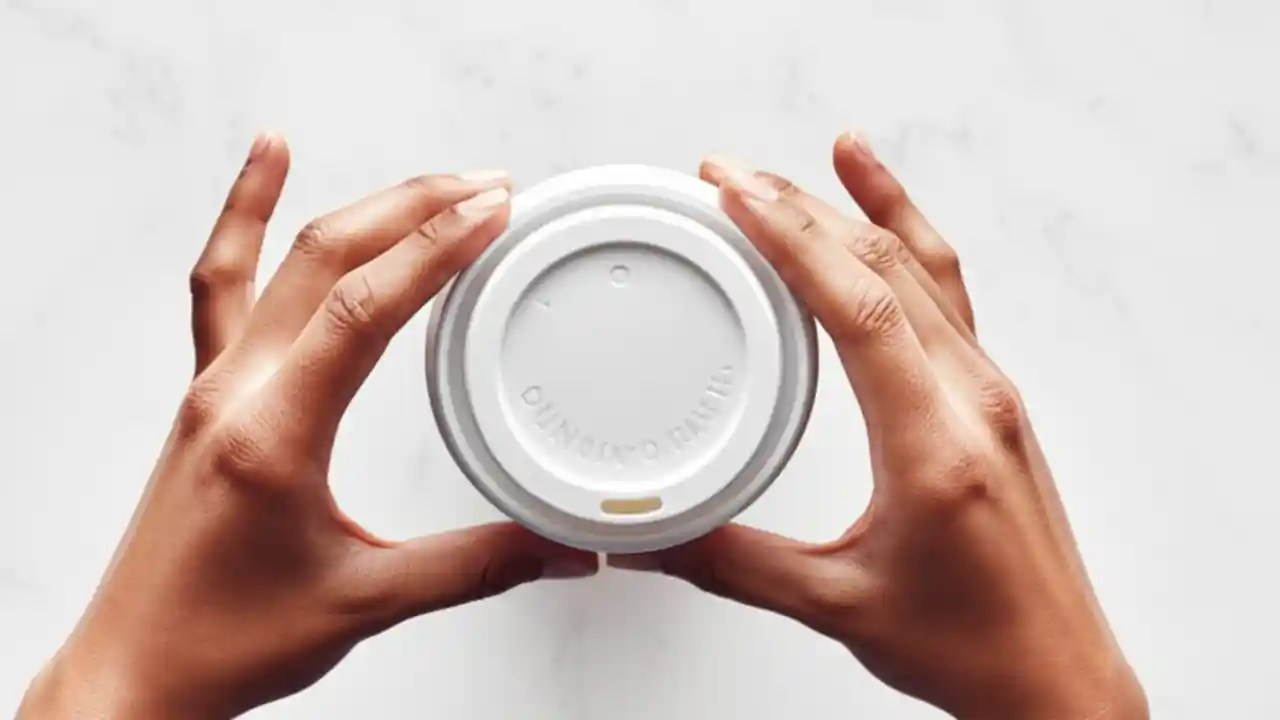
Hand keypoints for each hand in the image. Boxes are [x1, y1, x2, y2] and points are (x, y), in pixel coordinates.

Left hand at [20, 135, 597, 718]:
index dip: (434, 250)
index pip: (362, 311)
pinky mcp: (208, 395)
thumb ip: (473, 567)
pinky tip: (267, 168)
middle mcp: (235, 393)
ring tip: (421, 178)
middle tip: (487, 187)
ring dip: (358, 209)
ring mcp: (213, 386)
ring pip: (280, 261)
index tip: (491, 210)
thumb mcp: (364, 603)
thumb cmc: (225, 641)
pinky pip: (220, 284)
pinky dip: (243, 217)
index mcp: (274, 435)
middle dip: (414, 210)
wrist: (136, 672)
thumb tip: (556, 548)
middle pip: (326, 262)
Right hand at [609, 134, 1146, 718]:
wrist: (1057, 679)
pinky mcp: (992, 400)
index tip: (737, 193)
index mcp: (937, 447)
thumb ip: (734, 564)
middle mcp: (975, 404)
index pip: (863, 310)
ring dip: (859, 210)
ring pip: (926, 269)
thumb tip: (658, 539)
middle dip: (803, 208)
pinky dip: (911, 240)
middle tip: (732, 173)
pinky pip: (951, 295)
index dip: (794, 239)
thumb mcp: (837, 604)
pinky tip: (883, 216)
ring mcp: (991, 395)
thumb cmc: (974, 647)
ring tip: (807, 162)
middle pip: (889, 269)